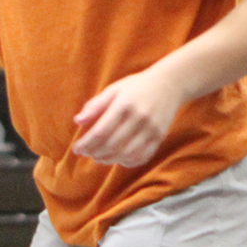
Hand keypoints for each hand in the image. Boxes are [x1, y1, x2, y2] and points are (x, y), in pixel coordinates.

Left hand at [71, 69, 186, 167]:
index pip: (101, 131)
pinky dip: (127, 162)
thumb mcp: (114, 89)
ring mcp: (151, 129)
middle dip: (95, 152)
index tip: (76, 149)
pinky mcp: (159, 137)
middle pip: (112, 145)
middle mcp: (139, 118)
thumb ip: (95, 105)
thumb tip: (78, 121)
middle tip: (86, 153)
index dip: (87, 144)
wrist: (170, 84)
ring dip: (109, 159)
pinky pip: (142, 157)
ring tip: (98, 157)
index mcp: (124, 105)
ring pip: (126, 154)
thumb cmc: (136, 86)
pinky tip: (118, 159)